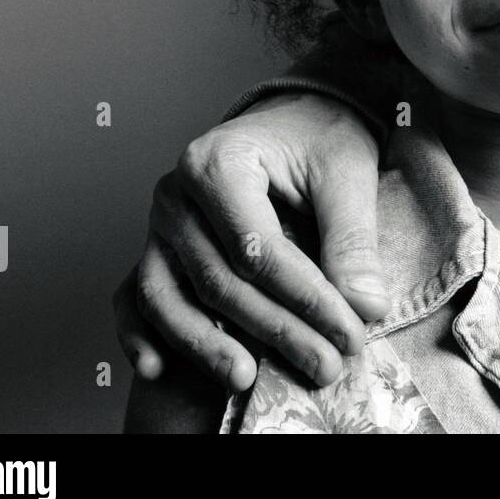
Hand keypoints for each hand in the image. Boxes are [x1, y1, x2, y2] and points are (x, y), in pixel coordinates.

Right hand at [113, 92, 387, 391]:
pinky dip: (140, 333)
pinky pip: (134, 296)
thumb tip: (365, 309)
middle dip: (276, 330)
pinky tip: (155, 369)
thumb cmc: (319, 140)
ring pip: (168, 296)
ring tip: (246, 379)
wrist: (295, 120)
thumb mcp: (348, 174)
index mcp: (219, 163)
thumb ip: (353, 240)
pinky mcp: (156, 249)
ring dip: (205, 345)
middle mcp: (176, 195)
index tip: (351, 333)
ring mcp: (158, 225)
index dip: (307, 299)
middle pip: (219, 280)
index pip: (260, 249)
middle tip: (326, 366)